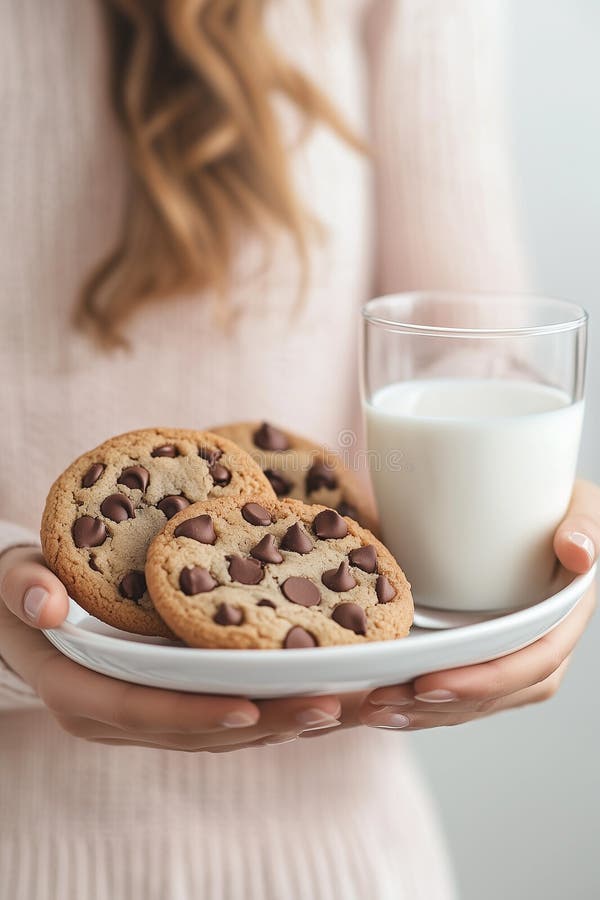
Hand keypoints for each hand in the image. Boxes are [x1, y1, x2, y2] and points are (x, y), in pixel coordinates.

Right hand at [0, 547, 340, 750]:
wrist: (27, 610)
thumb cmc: (25, 587)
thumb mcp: (13, 578)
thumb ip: (22, 587)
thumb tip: (43, 603)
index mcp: (79, 692)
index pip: (139, 712)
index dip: (194, 714)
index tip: (251, 708)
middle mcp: (117, 716)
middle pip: (195, 731)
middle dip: (263, 724)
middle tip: (330, 706)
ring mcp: (147, 715)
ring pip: (219, 731)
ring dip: (282, 722)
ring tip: (345, 704)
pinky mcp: (172, 701)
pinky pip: (225, 713)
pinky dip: (272, 707)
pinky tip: (322, 690)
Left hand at [359, 479, 599, 730]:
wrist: (531, 498)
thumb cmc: (554, 501)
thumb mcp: (577, 503)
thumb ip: (584, 524)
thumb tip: (577, 553)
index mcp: (566, 615)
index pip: (533, 663)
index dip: (484, 680)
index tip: (428, 682)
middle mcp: (543, 642)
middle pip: (496, 693)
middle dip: (439, 705)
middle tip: (381, 702)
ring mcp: (512, 651)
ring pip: (473, 700)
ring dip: (423, 712)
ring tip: (372, 710)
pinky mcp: (483, 649)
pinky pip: (458, 687)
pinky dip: (420, 701)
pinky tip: (379, 704)